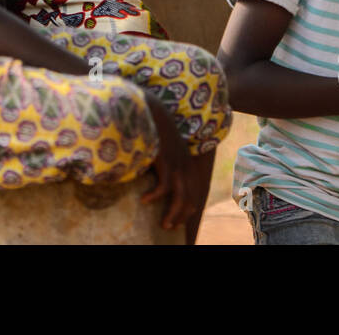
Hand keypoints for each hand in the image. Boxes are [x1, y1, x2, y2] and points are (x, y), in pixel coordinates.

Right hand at [140, 96, 192, 230]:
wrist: (153, 111)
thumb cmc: (155, 129)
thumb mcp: (166, 147)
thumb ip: (166, 161)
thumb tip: (157, 174)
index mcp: (187, 164)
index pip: (194, 192)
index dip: (188, 208)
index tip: (178, 219)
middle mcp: (185, 166)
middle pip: (190, 199)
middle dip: (182, 216)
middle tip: (170, 227)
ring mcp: (177, 165)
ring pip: (180, 198)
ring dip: (173, 214)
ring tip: (164, 224)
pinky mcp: (165, 162)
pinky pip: (163, 188)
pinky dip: (154, 197)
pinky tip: (144, 201)